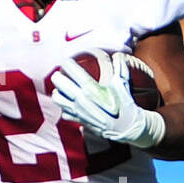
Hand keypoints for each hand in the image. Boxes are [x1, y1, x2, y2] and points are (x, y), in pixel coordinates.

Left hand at [50, 50, 164, 148]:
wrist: (126, 127)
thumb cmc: (124, 104)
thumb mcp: (123, 83)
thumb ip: (119, 66)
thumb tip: (117, 55)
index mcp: (90, 88)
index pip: (71, 70)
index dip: (67, 63)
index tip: (68, 61)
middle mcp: (81, 99)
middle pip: (59, 82)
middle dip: (59, 76)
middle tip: (62, 73)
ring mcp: (78, 110)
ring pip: (57, 98)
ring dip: (58, 92)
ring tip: (63, 89)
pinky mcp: (79, 120)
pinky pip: (64, 112)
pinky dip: (65, 107)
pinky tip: (71, 104)